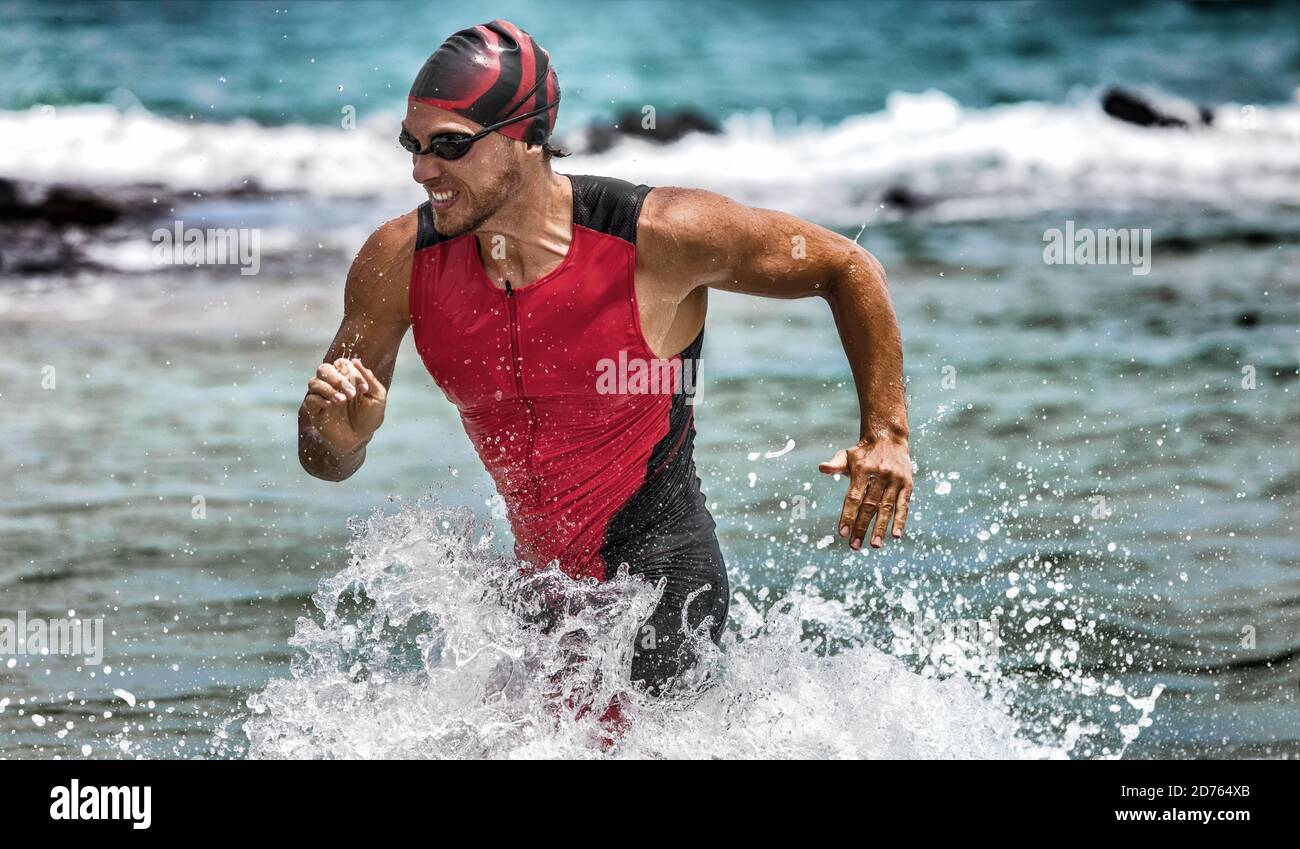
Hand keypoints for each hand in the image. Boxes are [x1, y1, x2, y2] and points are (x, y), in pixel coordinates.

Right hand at [303, 357, 386, 454]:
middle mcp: (331, 384)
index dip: (352, 372)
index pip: (342, 363)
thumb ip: (370, 380)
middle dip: (338, 379)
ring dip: (329, 390)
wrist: (359, 439)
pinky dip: (320, 400)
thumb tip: (356, 361)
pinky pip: (310, 399)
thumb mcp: (377, 398)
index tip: (364, 389)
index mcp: (347, 377)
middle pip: (324, 369)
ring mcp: (321, 396)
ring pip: (314, 382)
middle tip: (351, 394)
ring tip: (342, 401)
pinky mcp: (314, 410)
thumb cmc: (369, 417)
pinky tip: (330, 406)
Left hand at [818, 435, 912, 549]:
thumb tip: (822, 468)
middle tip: (854, 546)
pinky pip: (903, 505)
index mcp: (861, 469)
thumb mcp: (847, 455)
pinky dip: (901, 520)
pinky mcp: (907, 483)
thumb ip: (835, 464)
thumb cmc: (863, 452)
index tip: (843, 533)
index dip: (848, 515)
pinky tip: (896, 535)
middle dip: (861, 527)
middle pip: (869, 506)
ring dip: (880, 528)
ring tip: (875, 545)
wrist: (888, 437)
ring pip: (887, 508)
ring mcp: (894, 479)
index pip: (853, 497)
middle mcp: (879, 475)